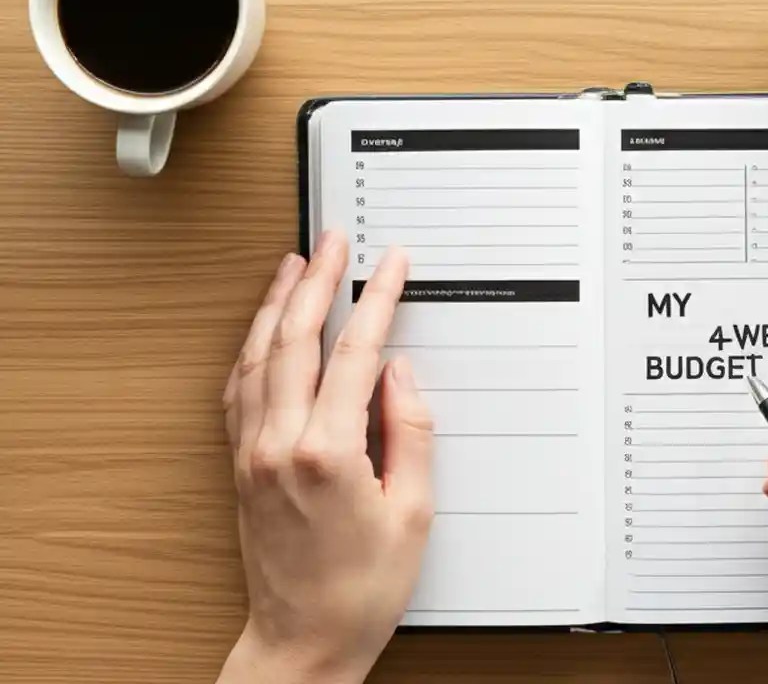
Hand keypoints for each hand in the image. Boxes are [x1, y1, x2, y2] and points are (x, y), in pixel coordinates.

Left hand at [217, 232, 433, 683]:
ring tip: (292, 266)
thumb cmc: (361, 590)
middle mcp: (279, 446)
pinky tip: (261, 332)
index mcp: (327, 454)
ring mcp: (252, 454)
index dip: (376, 300)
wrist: (303, 641)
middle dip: (317, 281)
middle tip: (332, 242)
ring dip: (276, 306)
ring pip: (258, 358)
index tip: (390, 266)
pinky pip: (239, 391)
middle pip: (296, 340)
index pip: (353, 353)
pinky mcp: (240, 467)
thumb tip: (399, 375)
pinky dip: (251, 350)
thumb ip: (409, 432)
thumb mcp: (412, 513)